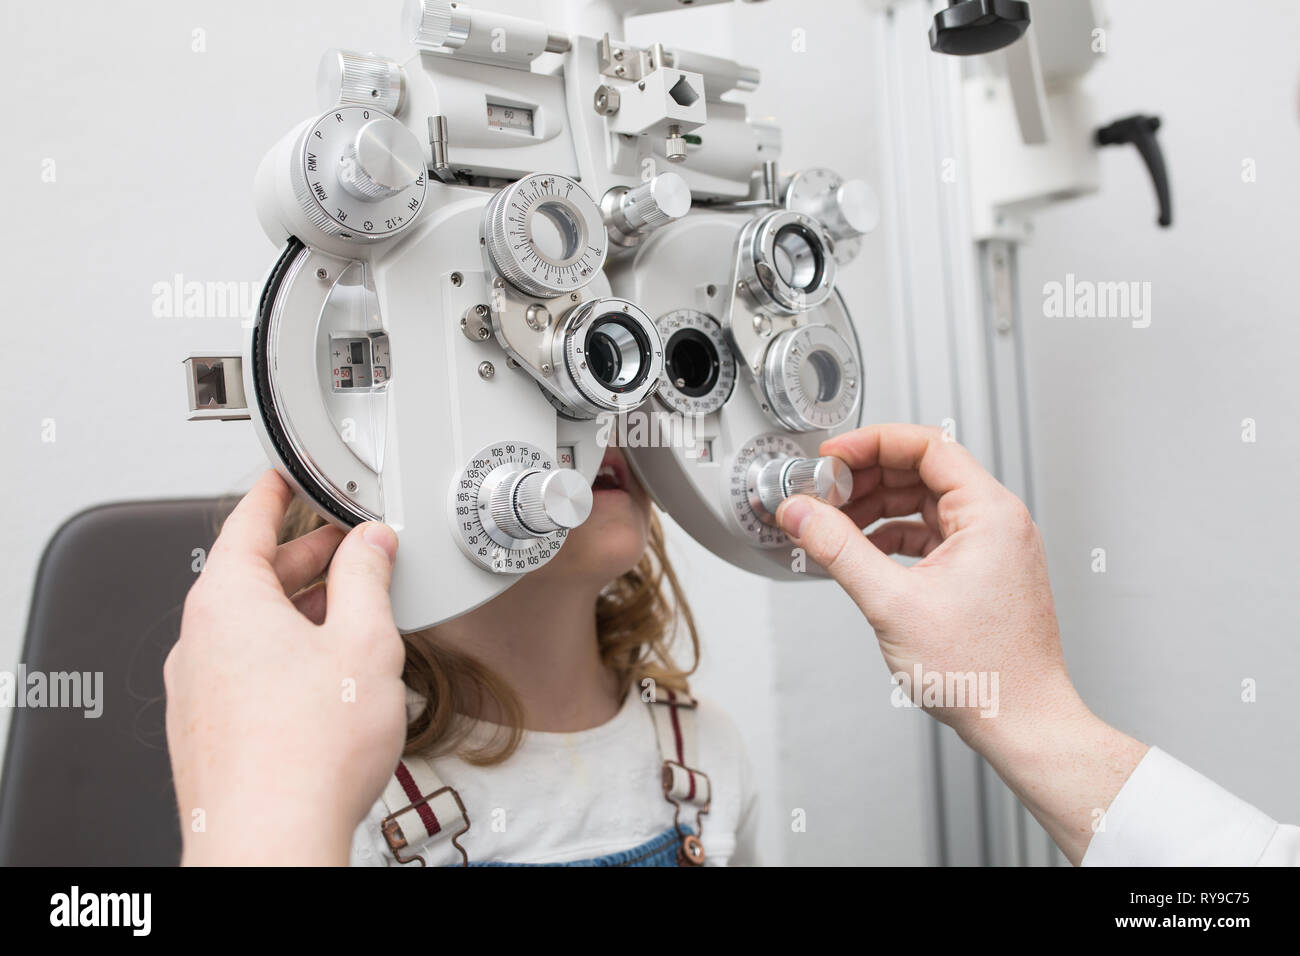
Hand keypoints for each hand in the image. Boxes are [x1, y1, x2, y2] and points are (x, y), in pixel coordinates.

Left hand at [164, 471, 406, 865]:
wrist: (270, 840)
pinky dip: (283, 653)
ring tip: (352, 614)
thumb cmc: (306, 753)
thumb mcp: (363, 641)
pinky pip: (244, 669)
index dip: (274, 492)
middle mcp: (198, 641)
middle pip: (251, 574)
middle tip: (348, 548)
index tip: (282, 475)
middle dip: (306, 557)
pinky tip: (326, 674)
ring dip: (300, 610)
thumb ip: (368, 578)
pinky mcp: (207, 730)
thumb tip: (370, 544)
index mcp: (226, 602)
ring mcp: (197, 689)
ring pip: (250, 626)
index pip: (245, 522)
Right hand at [775, 424, 1146, 862]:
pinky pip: (931, 534)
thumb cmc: (984, 673)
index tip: (832, 457)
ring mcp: (993, 547)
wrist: (1023, 724)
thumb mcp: (892, 603)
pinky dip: (893, 536)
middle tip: (824, 493)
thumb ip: (838, 549)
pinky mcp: (982, 572)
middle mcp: (998, 522)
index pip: (926, 445)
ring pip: (925, 503)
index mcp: (989, 513)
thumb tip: (801, 514)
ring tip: (834, 524)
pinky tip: (863, 553)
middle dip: (867, 477)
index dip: (871, 443)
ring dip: (877, 508)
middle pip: (923, 470)